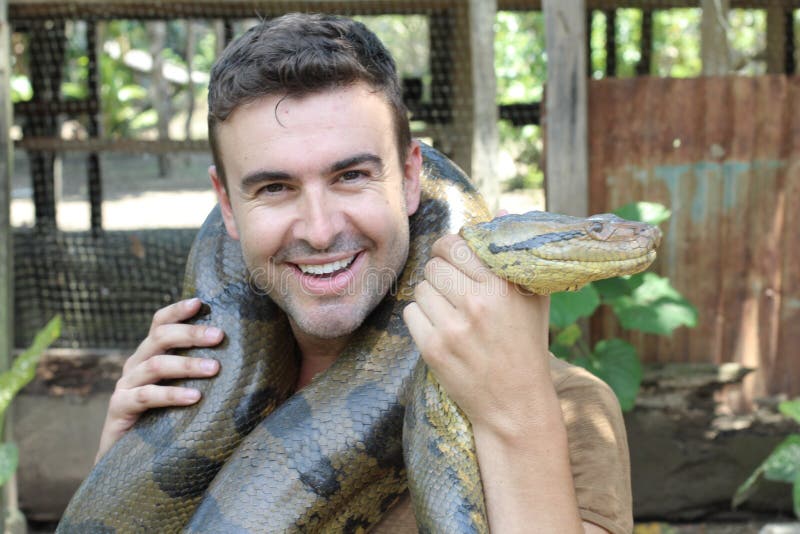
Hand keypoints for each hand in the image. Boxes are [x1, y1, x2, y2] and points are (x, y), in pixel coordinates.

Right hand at [95, 298, 222, 462]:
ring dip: (187, 364)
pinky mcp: (119, 409)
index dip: (177, 310)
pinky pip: (146, 396)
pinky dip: (172, 394)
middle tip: (219, 335)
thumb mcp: (186, 393)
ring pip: (156, 365)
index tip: (200, 303)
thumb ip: (204, 375)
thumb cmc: (167, 423)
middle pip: (159, 337)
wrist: (128, 464)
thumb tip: (253, 363)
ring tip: (215, 369)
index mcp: (150, 355)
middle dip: (191, 333)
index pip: (159, 323)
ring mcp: (125, 386)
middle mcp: (136, 365)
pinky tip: (194, 397)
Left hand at [403, 233, 550, 438]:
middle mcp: (476, 303)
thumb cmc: (527, 345)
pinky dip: (420, 319)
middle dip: (441, 273)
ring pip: (420, 288)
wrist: (516, 404)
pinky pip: (410, 314)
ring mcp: (453, 328)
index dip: (451, 249)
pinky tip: (440, 329)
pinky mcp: (434, 349)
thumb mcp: (534, 297)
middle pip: (434, 264)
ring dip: (430, 297)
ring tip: (449, 312)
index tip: (455, 259)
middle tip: (453, 289)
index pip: (456, 244)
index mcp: (501, 285)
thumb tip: (503, 210)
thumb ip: (517, 253)